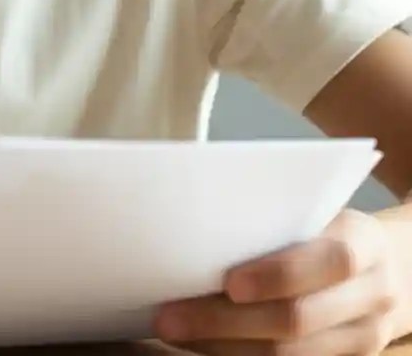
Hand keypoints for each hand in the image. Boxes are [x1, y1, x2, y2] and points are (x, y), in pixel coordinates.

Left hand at [153, 209, 406, 354]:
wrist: (387, 270)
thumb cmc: (329, 231)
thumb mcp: (319, 214)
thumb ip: (274, 220)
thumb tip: (192, 231)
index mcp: (365, 243)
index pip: (332, 260)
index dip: (279, 274)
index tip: (229, 282)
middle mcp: (373, 294)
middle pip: (298, 318)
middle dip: (224, 321)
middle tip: (168, 317)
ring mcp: (365, 336)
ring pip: (291, 355)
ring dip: (223, 346)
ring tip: (175, 332)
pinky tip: (203, 345)